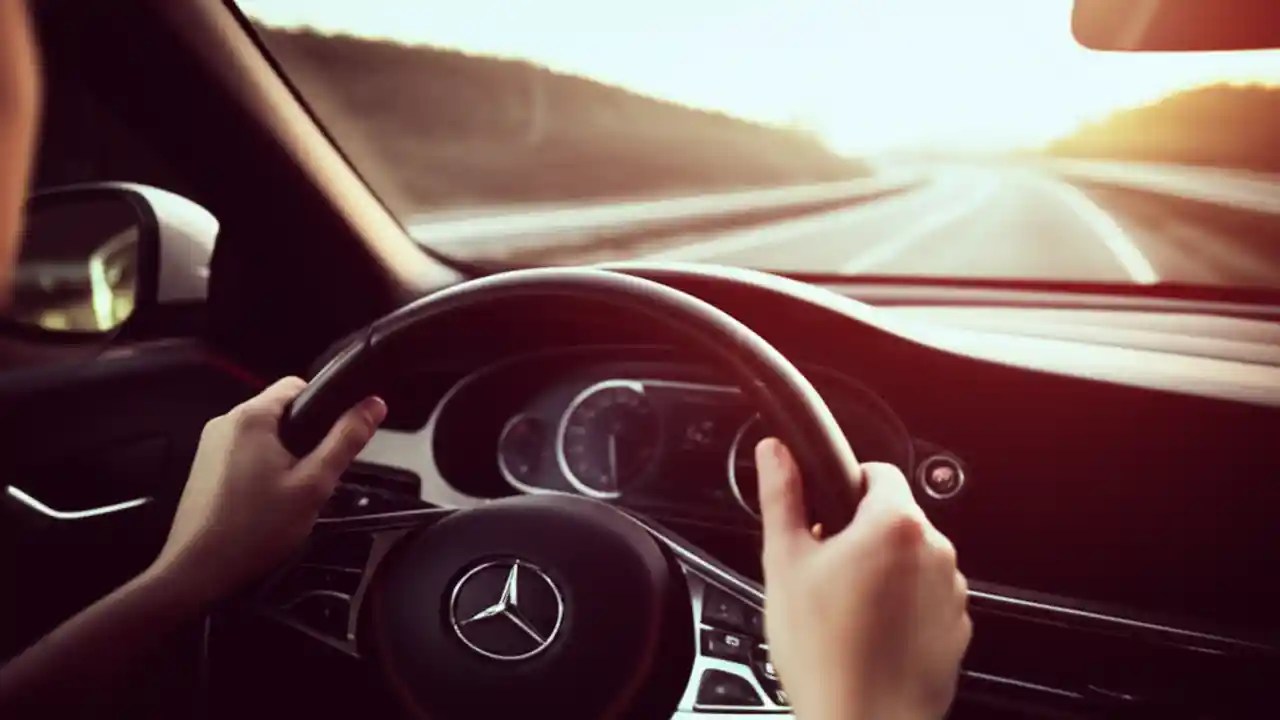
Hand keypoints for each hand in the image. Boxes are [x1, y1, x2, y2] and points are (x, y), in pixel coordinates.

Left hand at [150, 376, 386, 602]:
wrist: (197, 572)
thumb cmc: (255, 530)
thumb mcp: (313, 485)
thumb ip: (345, 441)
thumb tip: (373, 405)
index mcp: (251, 417)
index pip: (298, 384)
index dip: (325, 406)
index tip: (334, 440)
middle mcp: (225, 422)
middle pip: (280, 411)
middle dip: (303, 438)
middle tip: (313, 476)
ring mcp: (209, 445)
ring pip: (263, 435)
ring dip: (282, 455)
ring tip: (290, 493)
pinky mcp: (203, 467)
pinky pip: (244, 452)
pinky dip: (261, 468)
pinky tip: (266, 502)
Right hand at [755, 439, 969, 719]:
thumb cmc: (824, 653)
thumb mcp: (785, 563)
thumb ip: (782, 496)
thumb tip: (776, 453)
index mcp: (894, 524)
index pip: (878, 471)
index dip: (844, 488)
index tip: (824, 518)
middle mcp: (935, 551)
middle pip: (893, 518)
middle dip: (859, 535)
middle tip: (823, 572)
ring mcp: (951, 592)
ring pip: (909, 561)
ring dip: (882, 572)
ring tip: (844, 611)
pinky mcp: (956, 628)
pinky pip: (926, 599)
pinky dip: (901, 608)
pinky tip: (868, 634)